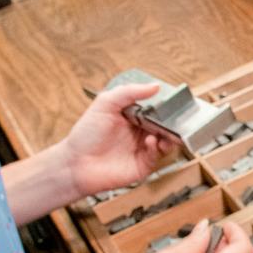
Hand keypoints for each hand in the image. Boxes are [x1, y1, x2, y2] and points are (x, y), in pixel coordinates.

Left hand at [58, 82, 178, 199]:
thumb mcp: (105, 104)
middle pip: (164, 125)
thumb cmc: (86, 134)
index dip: (165, 106)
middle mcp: (139, 132)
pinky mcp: (142, 166)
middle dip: (172, 121)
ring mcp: (142, 149)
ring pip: (166, 141)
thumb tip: (155, 86)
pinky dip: (157, 148)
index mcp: (133, 117)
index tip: (175, 101)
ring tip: (166, 131)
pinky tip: (150, 141)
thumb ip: (129, 92)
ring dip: (169, 136)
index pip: (155, 109)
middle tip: (177, 117)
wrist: (75, 164)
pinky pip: (157, 156)